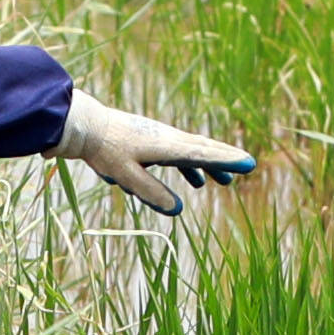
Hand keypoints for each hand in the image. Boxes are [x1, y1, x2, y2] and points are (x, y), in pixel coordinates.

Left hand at [56, 88, 257, 218]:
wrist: (85, 125)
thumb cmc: (105, 150)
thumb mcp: (127, 175)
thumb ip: (151, 192)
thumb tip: (177, 209)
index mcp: (166, 146)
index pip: (202, 155)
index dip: (226, 160)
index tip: (248, 163)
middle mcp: (168, 138)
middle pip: (203, 148)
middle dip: (225, 158)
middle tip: (247, 166)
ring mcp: (160, 137)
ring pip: (192, 151)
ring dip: (209, 164)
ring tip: (222, 181)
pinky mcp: (151, 140)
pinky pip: (179, 153)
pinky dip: (191, 165)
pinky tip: (194, 180)